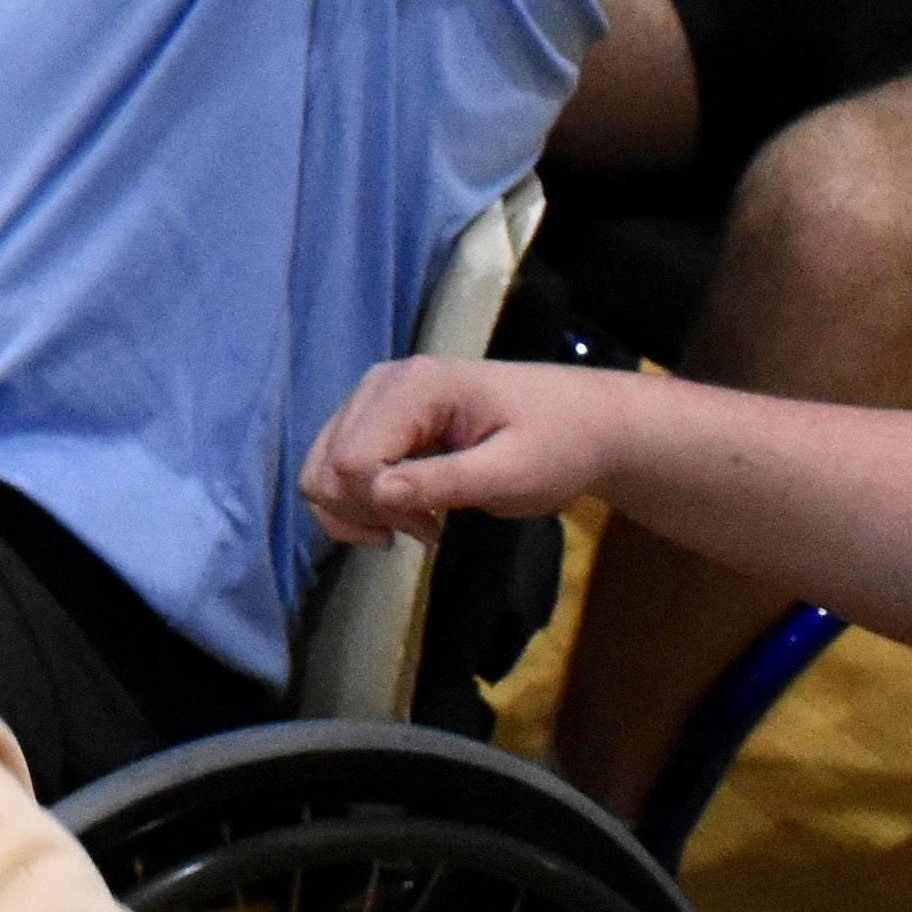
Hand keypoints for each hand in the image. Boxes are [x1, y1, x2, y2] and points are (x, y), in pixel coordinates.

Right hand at [301, 351, 641, 545]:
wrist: (588, 424)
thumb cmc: (560, 446)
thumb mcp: (512, 474)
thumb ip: (442, 482)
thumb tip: (375, 494)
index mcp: (414, 386)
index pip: (350, 459)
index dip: (377, 508)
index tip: (431, 529)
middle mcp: (382, 382)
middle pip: (326, 465)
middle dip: (365, 512)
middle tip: (423, 529)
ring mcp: (376, 397)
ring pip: (322, 468)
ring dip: (361, 510)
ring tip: (417, 523)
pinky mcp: (379, 417)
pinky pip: (338, 466)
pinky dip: (362, 501)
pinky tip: (407, 511)